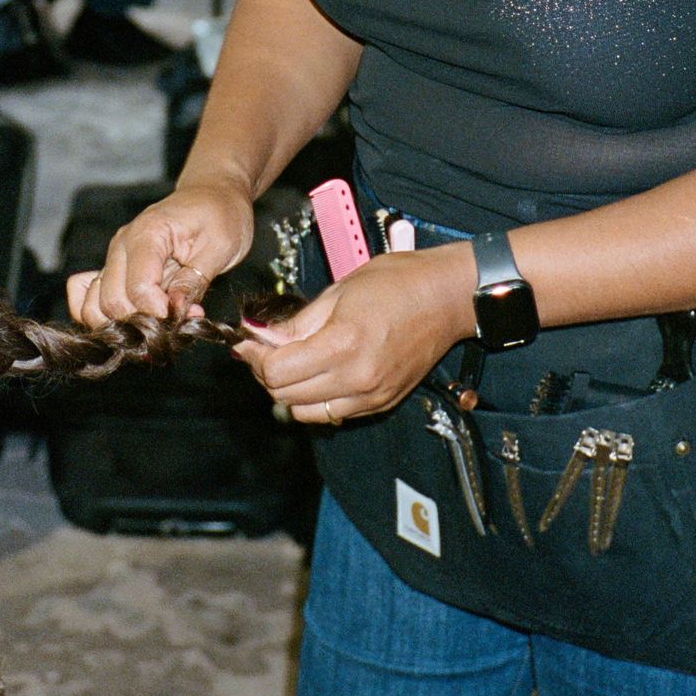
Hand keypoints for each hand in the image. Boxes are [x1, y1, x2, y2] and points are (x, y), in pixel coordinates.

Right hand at [66, 179, 255, 324]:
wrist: (214, 193)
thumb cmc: (221, 214)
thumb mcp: (221, 246)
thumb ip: (194, 281)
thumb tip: (175, 312)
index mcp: (148, 234)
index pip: (138, 288)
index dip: (160, 312)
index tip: (185, 316)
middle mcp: (122, 245)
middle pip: (111, 301)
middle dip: (143, 321)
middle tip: (177, 321)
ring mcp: (115, 258)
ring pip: (95, 306)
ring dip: (124, 323)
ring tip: (161, 321)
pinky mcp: (116, 270)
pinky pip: (91, 299)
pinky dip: (108, 317)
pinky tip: (139, 318)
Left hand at [233, 242, 476, 423]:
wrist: (447, 297)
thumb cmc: (397, 282)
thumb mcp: (340, 290)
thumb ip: (299, 322)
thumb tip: (264, 337)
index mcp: (343, 345)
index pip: (277, 372)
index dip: (255, 357)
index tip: (248, 342)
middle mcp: (357, 379)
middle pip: (286, 397)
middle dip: (267, 374)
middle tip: (264, 350)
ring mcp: (371, 396)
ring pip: (306, 413)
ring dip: (290, 392)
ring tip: (291, 363)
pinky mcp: (382, 402)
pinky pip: (334, 413)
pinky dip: (317, 399)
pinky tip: (319, 372)